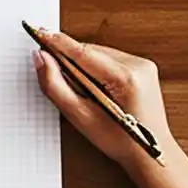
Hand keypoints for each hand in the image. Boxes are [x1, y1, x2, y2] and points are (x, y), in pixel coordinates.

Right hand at [32, 30, 171, 166]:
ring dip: (83, 65)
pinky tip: (95, 88)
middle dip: (70, 60)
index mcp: (125, 78)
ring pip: (98, 53)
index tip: (38, 33)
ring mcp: (142, 64)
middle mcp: (137, 66)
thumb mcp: (81, 117)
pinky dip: (96, 68)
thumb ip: (55, 86)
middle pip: (89, 51)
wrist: (149, 154)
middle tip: (59, 78)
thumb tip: (41, 59)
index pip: (82, 52)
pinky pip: (109, 58)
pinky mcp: (142, 66)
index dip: (57, 42)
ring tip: (83, 91)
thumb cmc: (120, 142)